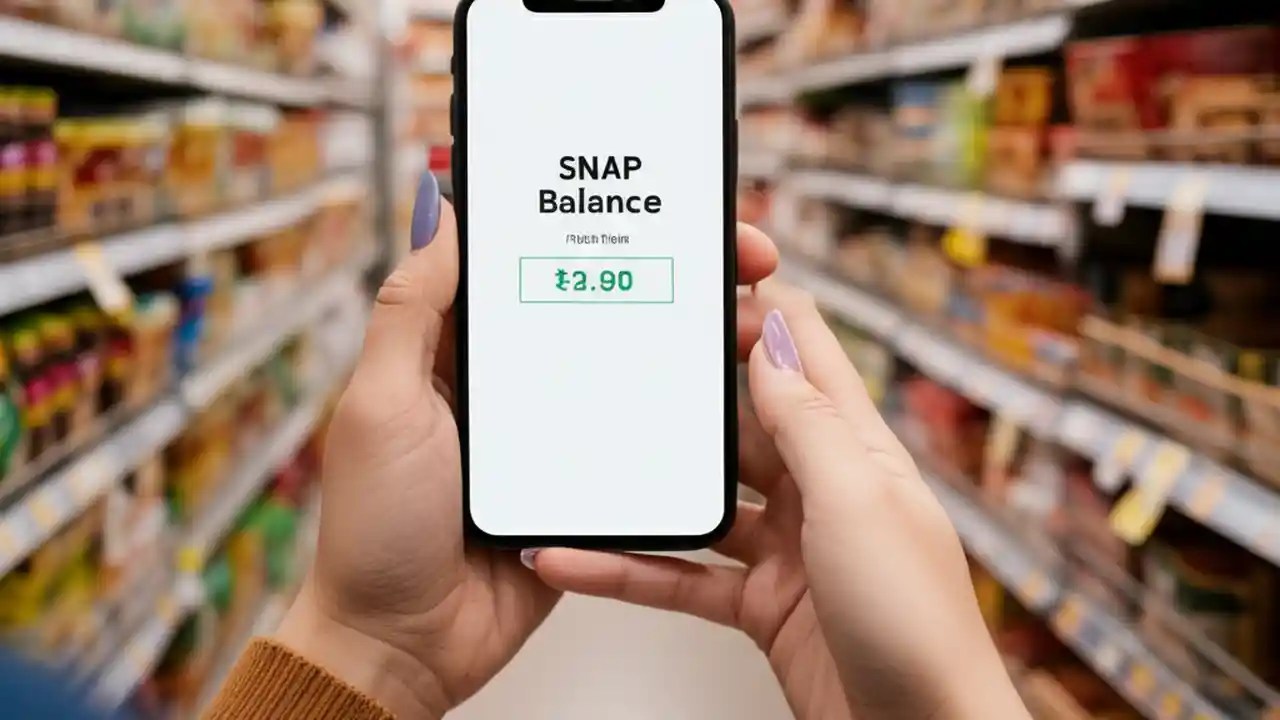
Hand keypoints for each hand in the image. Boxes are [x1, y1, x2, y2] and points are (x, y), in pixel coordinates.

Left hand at [275, 173, 783, 717]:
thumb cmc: (375, 530)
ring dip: (693, 346)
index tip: (659, 203)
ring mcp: (556, 436)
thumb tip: (445, 214)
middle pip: (607, 308)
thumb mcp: (381, 404)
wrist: (403, 644)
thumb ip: (412, 312)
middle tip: (743, 262)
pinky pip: (640, 446)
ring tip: (753, 324)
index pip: (541, 263)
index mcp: (463, 349)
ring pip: (635, 371)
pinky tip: (730, 403)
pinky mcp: (586, 489)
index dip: (600, 226)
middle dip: (677, 277)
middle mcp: (516, 383)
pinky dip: (682, 424)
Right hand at [534, 283, 1029, 719]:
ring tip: (582, 463)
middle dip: (683, 395)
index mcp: (857, 450)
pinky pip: (680, 576)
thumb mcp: (859, 504)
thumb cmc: (918, 628)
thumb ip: (810, 423)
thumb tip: (773, 341)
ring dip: (643, 487)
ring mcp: (787, 548)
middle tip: (617, 361)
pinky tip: (580, 559)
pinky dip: (628, 569)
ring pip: (700, 499)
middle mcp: (821, 490)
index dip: (757, 310)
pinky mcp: (757, 604)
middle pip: (740, 421)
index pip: (805, 354)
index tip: (700, 276)